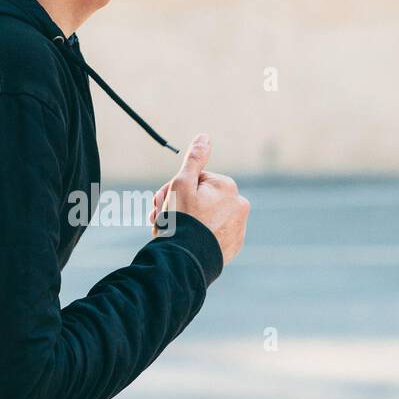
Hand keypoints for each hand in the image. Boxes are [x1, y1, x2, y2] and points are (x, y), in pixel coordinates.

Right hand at [148, 133, 248, 266]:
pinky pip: (213, 235)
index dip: (174, 190)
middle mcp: (238, 205)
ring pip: (206, 217)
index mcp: (227, 187)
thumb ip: (194, 159)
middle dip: (179, 206)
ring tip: (171, 232)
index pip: (195, 180)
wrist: (185, 262)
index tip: (162, 202)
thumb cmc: (181, 221)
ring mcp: (238, 227)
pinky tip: (186, 243)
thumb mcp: (181, 184)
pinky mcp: (233, 246)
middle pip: (201, 199)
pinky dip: (200, 237)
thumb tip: (204, 136)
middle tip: (159, 219)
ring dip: (189, 221)